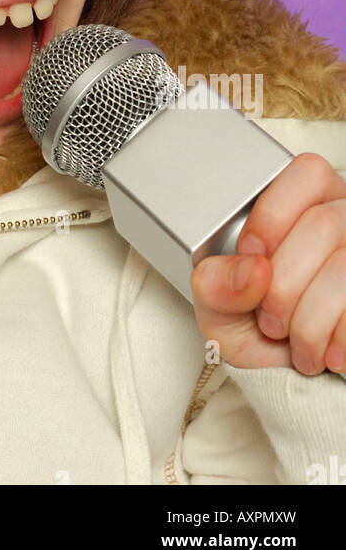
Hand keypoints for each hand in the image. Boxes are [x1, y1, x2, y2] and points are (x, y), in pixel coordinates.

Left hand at [189, 153, 345, 375]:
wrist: (286, 373)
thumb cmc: (251, 322)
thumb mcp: (218, 303)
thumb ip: (216, 283)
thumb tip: (251, 269)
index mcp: (302, 201)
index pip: (305, 176)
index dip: (273, 217)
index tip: (251, 257)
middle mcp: (343, 217)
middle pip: (323, 225)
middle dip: (285, 285)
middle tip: (269, 318)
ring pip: (345, 268)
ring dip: (310, 320)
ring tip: (294, 340)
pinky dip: (338, 339)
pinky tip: (325, 350)